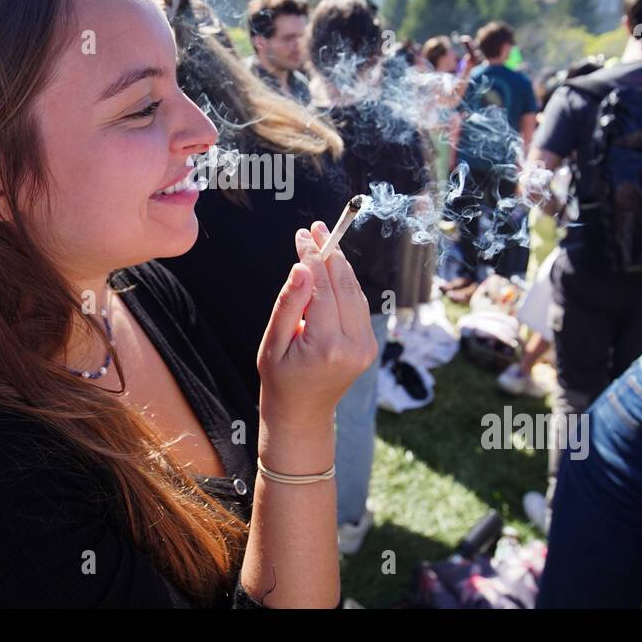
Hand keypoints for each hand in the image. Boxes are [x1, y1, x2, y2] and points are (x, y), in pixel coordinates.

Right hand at [256, 220, 379, 426]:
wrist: (302, 413)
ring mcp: (366, 347)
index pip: (323, 288)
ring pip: (356, 293)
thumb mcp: (272, 342)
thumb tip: (301, 267)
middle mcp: (353, 346)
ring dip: (340, 265)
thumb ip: (288, 304)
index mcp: (326, 346)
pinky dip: (345, 285)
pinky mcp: (369, 346)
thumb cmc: (280, 379)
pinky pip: (358, 305)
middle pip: (345, 285)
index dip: (313, 257)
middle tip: (317, 228)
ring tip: (323, 241)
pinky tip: (331, 270)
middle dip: (331, 253)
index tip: (303, 235)